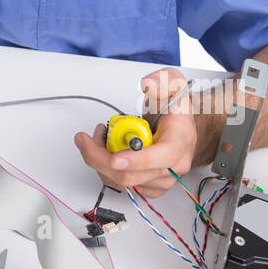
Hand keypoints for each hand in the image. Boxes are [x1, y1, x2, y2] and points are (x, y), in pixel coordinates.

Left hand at [73, 66, 197, 198]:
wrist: (181, 130)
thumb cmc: (176, 111)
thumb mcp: (173, 84)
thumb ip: (162, 81)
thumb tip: (149, 86)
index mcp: (179, 143)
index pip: (161, 158)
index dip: (136, 160)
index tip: (115, 158)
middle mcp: (171, 167)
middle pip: (131, 175)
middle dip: (100, 158)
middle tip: (85, 139)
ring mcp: (159, 180)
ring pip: (121, 182)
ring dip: (99, 161)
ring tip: (97, 138)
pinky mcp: (147, 187)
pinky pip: (119, 185)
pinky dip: (104, 169)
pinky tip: (103, 150)